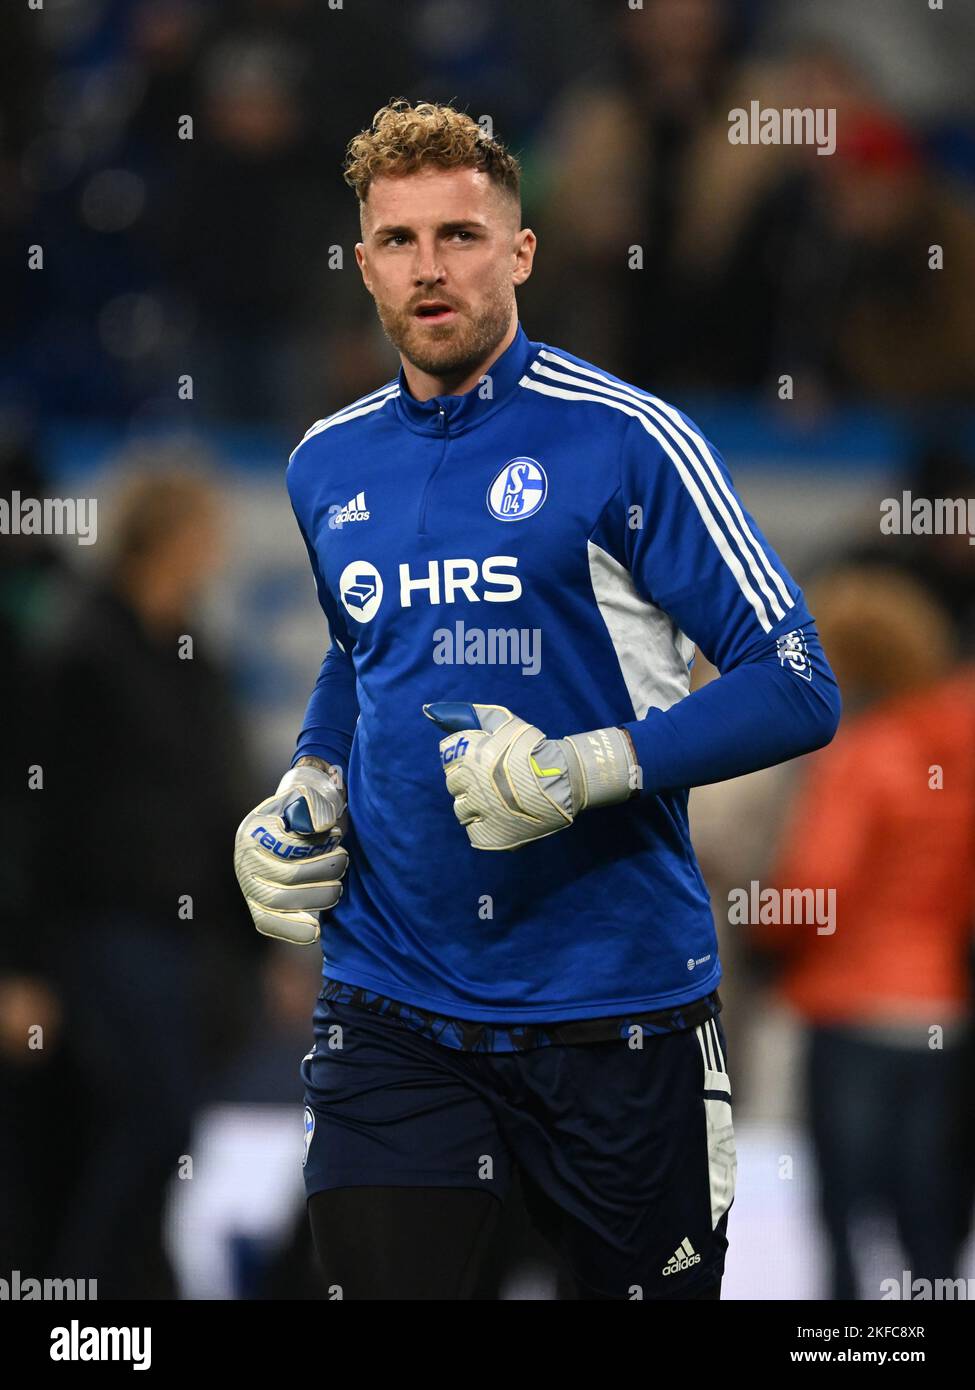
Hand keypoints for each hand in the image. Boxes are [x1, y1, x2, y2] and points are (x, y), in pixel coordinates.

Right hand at [234, 762, 347, 943]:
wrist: (298, 824)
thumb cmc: (307, 811)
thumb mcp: (311, 796)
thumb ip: (315, 805)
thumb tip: (320, 825)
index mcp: (254, 829)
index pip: (286, 847)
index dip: (316, 846)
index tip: (335, 836)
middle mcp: (245, 859)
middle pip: (286, 876)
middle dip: (324, 870)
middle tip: (343, 859)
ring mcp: (249, 885)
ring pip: (280, 903)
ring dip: (318, 897)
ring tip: (337, 886)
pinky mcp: (258, 907)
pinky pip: (268, 924)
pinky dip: (292, 931)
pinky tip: (316, 930)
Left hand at [423, 702, 635, 850]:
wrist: (561, 779)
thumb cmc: (531, 748)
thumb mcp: (502, 723)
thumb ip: (471, 715)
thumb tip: (431, 710)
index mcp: (470, 758)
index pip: (449, 764)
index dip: (465, 764)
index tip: (481, 765)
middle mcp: (471, 785)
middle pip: (454, 787)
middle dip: (469, 784)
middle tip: (492, 782)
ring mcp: (480, 811)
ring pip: (462, 810)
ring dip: (474, 805)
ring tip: (496, 800)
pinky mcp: (491, 833)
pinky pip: (474, 830)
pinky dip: (483, 824)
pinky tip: (499, 816)